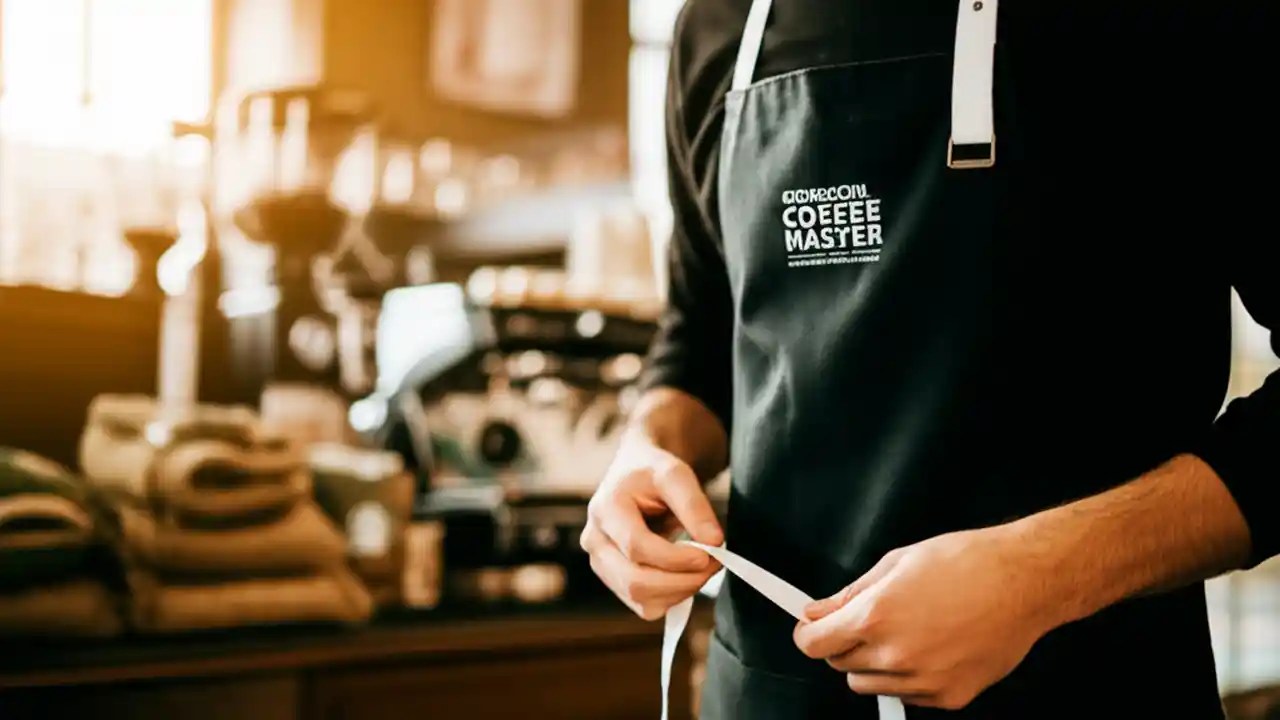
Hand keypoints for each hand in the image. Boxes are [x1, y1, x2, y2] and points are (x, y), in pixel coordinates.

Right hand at [580, 435, 724, 619]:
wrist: (636, 473)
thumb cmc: (654, 471)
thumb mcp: (676, 473)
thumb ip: (694, 505)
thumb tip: (714, 543)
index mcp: (605, 509)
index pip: (638, 548)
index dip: (676, 558)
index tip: (710, 553)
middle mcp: (595, 540)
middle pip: (636, 582)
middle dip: (682, 581)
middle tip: (714, 565)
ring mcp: (601, 564)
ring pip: (641, 600)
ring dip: (681, 591)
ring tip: (703, 568)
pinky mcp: (614, 580)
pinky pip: (644, 605)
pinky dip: (672, 597)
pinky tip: (684, 574)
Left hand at [793, 527, 1056, 709]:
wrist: (1024, 581)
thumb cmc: (966, 562)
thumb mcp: (896, 563)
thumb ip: (850, 594)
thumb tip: (819, 611)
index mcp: (876, 617)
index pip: (815, 644)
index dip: (808, 634)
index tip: (811, 628)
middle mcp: (896, 655)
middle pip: (840, 665)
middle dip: (844, 643)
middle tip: (868, 621)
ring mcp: (924, 681)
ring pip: (870, 685)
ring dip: (874, 663)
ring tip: (904, 632)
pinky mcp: (949, 697)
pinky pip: (907, 696)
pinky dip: (908, 678)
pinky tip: (931, 647)